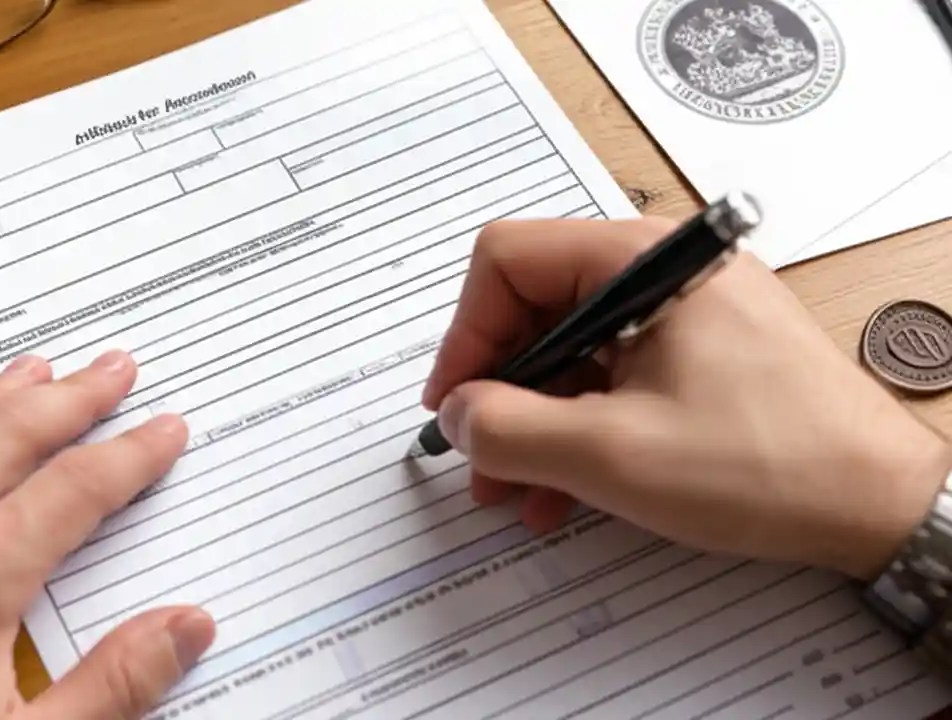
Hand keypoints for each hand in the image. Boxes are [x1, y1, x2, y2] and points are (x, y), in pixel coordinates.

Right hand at [423, 218, 951, 580]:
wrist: (882, 504)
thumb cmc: (766, 465)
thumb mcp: (610, 455)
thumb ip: (510, 429)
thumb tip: (457, 415)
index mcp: (642, 261)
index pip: (509, 260)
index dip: (465, 336)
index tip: (453, 406)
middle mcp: (663, 268)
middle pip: (537, 306)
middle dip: (499, 390)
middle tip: (479, 458)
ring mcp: (686, 308)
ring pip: (573, 349)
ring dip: (534, 421)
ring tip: (517, 491)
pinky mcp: (703, 349)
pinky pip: (615, 374)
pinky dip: (580, 425)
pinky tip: (565, 489)